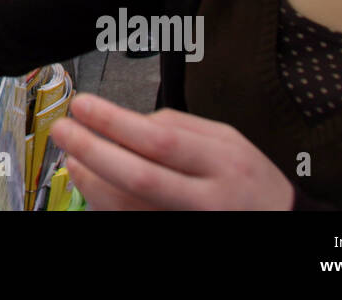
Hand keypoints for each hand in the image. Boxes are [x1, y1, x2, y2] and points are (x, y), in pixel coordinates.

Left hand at [51, 93, 295, 209]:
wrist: (278, 223)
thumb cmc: (248, 179)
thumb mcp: (226, 140)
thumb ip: (179, 126)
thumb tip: (126, 120)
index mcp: (223, 161)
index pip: (160, 139)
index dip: (114, 122)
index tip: (83, 105)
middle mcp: (207, 199)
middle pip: (139, 176)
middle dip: (92, 150)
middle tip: (62, 129)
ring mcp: (189, 223)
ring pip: (128, 207)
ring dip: (89, 180)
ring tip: (71, 156)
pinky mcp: (176, 235)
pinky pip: (129, 221)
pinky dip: (103, 202)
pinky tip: (90, 182)